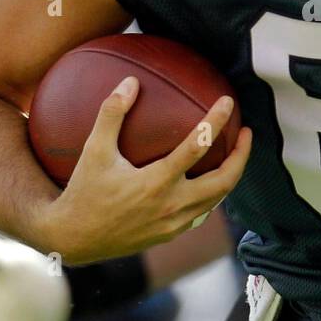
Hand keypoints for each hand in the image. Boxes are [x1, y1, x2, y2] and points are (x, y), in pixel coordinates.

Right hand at [34, 76, 251, 263]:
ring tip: (235, 154)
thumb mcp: (94, 150)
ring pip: (217, 199)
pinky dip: (212, 194)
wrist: (74, 239)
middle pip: (224, 181)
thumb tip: (130, 81)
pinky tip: (209, 179)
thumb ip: (111, 113)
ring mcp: (174, 224)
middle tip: (246, 133)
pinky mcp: (170, 234)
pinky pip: (201, 212)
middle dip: (241, 156)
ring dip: (230, 175)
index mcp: (156, 183)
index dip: (216, 122)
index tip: (228, 102)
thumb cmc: (83, 191)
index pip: (197, 147)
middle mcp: (172, 206)